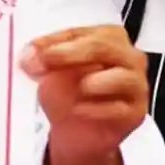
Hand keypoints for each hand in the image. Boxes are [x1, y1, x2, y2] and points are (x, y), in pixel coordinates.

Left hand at [19, 25, 147, 164]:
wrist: (78, 131)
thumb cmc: (68, 90)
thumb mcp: (51, 71)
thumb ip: (42, 60)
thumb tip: (29, 57)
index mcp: (107, 36)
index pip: (80, 33)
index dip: (54, 42)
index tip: (30, 54)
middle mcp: (128, 56)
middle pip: (103, 47)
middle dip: (71, 53)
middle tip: (46, 61)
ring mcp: (136, 84)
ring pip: (122, 77)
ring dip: (95, 81)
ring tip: (78, 88)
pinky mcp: (135, 113)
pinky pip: (120, 109)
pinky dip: (98, 109)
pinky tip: (79, 110)